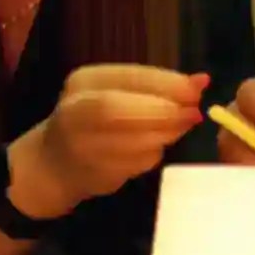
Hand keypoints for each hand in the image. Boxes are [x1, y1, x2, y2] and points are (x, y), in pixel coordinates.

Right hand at [9, 64, 207, 216]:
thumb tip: (201, 81)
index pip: (128, 79)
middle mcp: (74, 111)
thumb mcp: (118, 91)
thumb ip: (155, 87)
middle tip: (194, 113)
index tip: (199, 87)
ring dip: (165, 135)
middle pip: (120, 110)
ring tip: (181, 128)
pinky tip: (155, 148)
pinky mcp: (92, 175)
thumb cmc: (96, 118)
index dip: (167, 84)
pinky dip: (152, 155)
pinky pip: (134, 165)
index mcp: (83, 81)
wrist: (53, 162)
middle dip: (165, 112)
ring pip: (131, 141)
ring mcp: (80, 146)